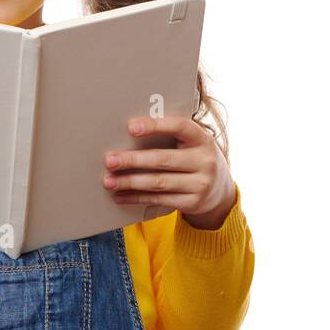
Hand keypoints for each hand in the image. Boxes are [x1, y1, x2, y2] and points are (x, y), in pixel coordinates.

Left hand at [102, 116, 235, 229]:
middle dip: (133, 160)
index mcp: (203, 139)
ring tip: (109, 181)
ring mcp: (200, 184)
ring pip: (158, 182)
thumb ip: (171, 137)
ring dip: (130, 182)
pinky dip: (136, 197)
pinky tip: (120, 195)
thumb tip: (130, 132)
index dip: (155, 125)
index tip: (131, 127)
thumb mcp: (192, 144)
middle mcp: (205, 161)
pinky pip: (159, 199)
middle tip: (110, 160)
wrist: (220, 191)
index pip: (180, 127)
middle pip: (163, 159)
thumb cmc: (195, 159)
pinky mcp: (193, 203)